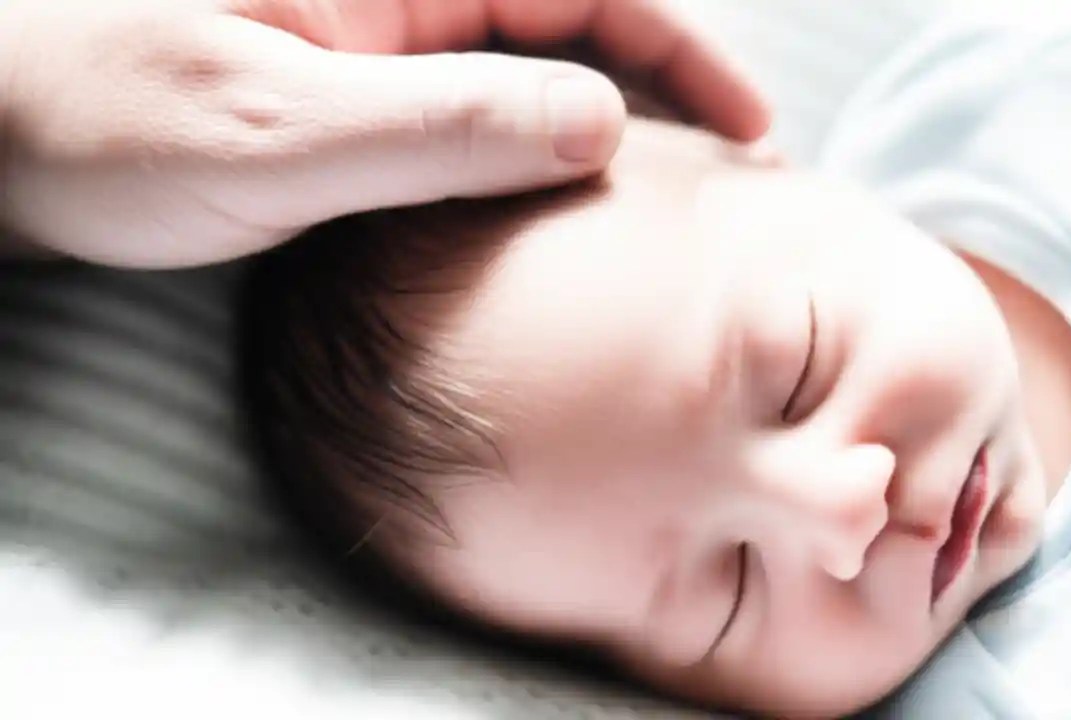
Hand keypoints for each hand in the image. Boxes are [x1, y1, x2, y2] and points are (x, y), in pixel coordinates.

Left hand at [0, 0, 769, 267]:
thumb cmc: (96, 116)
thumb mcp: (282, 132)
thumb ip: (447, 125)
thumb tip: (603, 124)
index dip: (686, 50)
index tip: (754, 127)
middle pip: (577, 14)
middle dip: (666, 85)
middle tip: (732, 178)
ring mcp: (378, 27)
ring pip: (534, 57)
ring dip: (612, 116)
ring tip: (672, 198)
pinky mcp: (353, 75)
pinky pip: (477, 95)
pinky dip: (537, 141)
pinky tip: (564, 199)